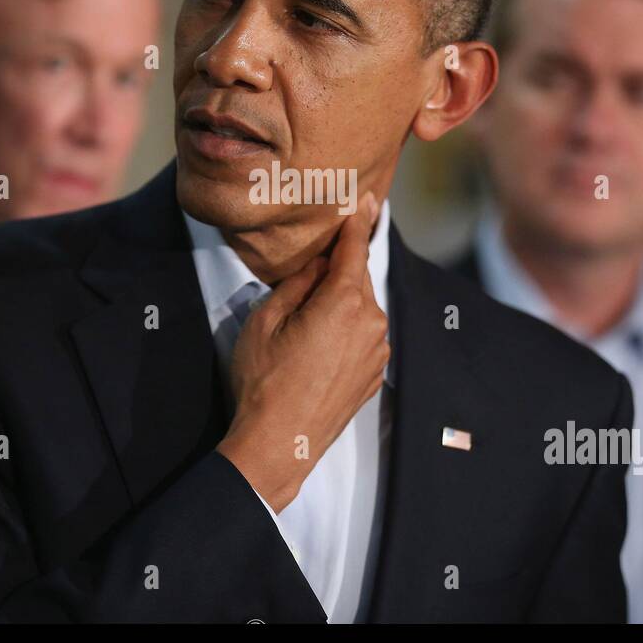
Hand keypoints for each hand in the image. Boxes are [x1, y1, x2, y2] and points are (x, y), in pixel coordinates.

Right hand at [217, 192, 388, 511]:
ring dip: (340, 305)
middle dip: (338, 271)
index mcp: (345, 301)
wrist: (279, 444)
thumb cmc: (264, 379)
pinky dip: (346, 331)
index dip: (358, 221)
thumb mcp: (266, 319)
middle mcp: (372, 322)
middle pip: (357, 279)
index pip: (354, 249)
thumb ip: (298, 282)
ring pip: (361, 310)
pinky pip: (363, 337)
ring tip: (304, 323)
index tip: (368, 199)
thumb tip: (320, 263)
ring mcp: (378, 352)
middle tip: (312, 270)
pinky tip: (317, 348)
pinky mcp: (375, 375)